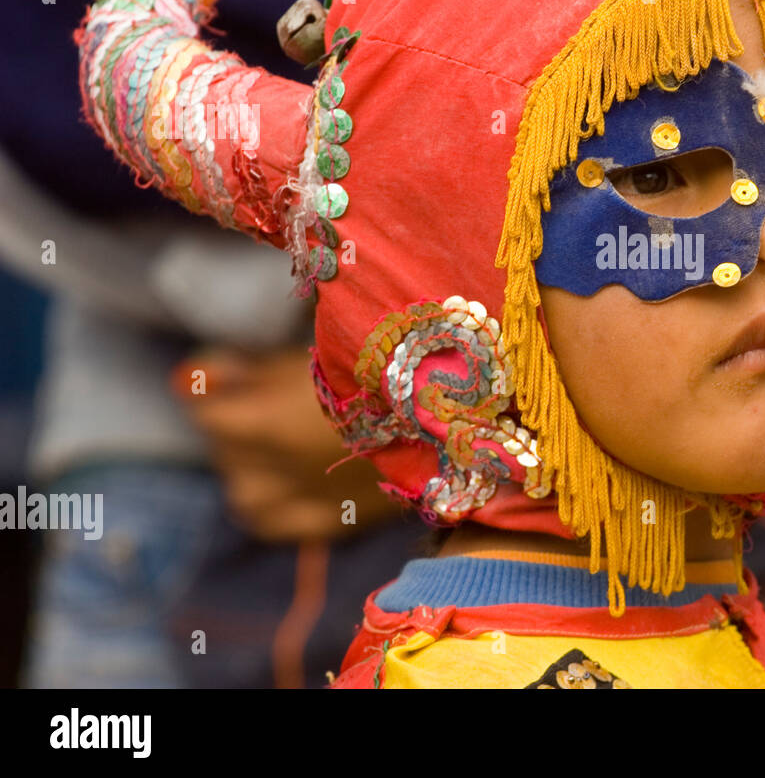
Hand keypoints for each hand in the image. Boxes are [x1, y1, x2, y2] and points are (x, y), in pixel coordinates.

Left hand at [171, 346, 400, 542]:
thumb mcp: (314, 361)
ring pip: (243, 493)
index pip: (207, 412)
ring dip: (248, 468)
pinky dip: (268, 504)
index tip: (231, 379)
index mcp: (265, 425)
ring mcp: (299, 502)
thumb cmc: (380, 377)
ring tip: (273, 447)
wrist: (446, 423)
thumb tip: (199, 374)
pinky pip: (272, 523)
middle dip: (236, 425)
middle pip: (226, 450)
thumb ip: (254, 372)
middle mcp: (273, 470)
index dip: (215, 392)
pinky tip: (284, 485)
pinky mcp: (327, 523)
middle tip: (266, 403)